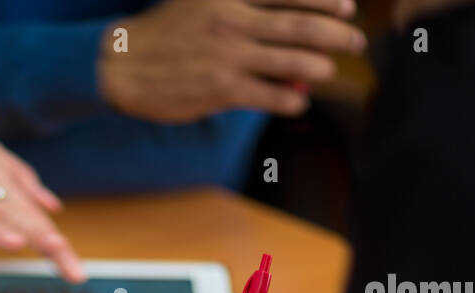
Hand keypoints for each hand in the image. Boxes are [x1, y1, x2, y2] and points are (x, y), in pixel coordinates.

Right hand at [99, 0, 365, 122]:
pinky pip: (269, 96)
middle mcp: (233, 20)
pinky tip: (298, 101)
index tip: (348, 8)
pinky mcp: (221, 89)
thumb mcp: (197, 1)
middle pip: (302, 26)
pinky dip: (290, 99)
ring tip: (329, 72)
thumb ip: (237, 8)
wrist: (119, 64)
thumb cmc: (160, 34)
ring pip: (292, 62)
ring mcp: (228, 57)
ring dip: (319, 68)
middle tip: (355, 43)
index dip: (326, 1)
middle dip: (337, 36)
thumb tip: (277, 23)